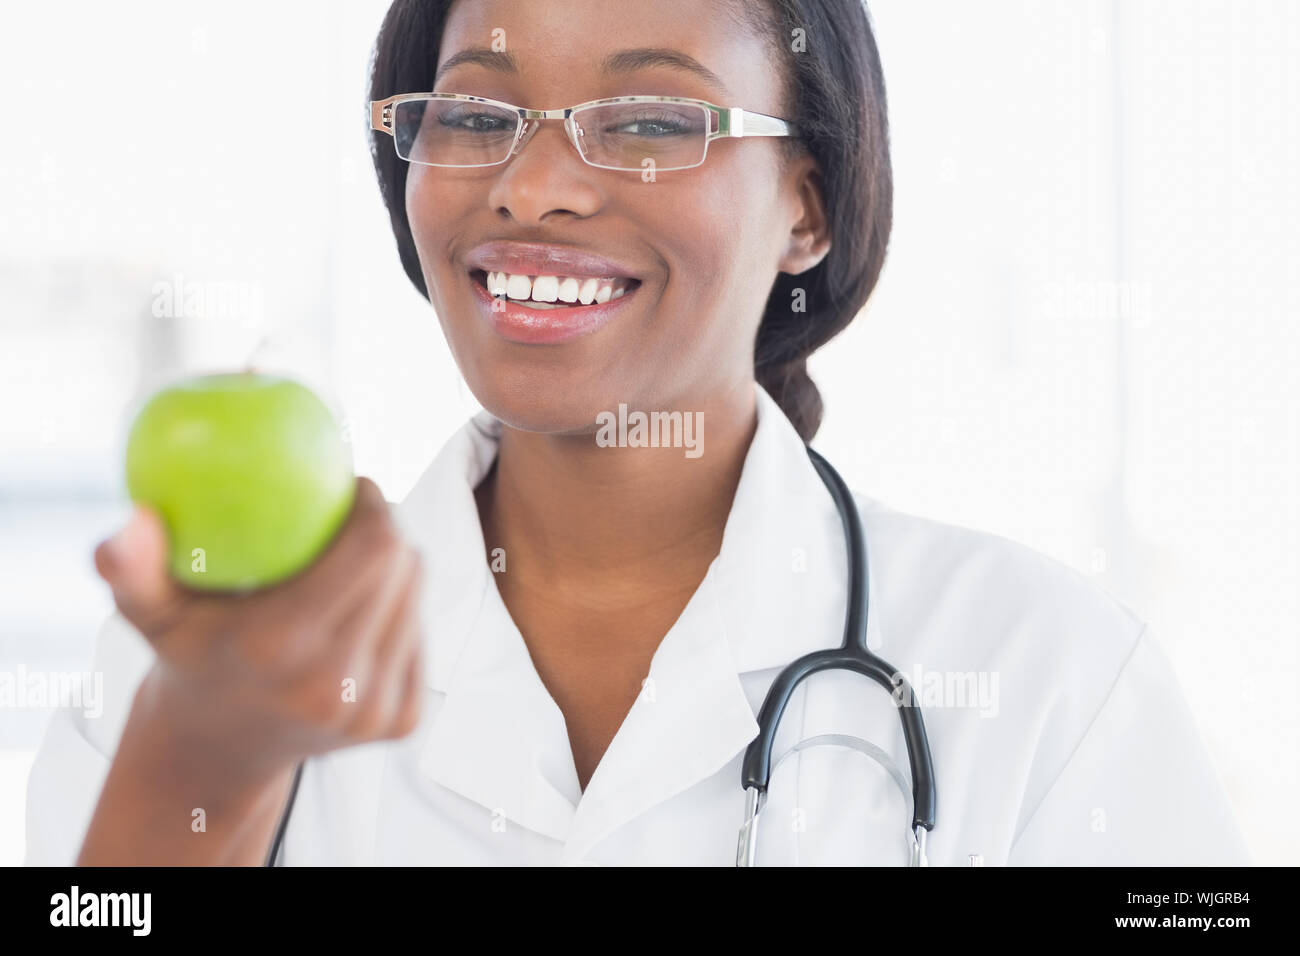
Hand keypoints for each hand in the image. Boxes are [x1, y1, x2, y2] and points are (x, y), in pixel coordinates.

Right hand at [94, 477, 425, 786]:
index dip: (375, 505)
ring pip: (417, 598)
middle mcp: (336, 686)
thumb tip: (135, 519)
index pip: (374, 548)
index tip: (353, 485)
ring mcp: (374, 711)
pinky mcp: (401, 723)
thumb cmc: (188, 657)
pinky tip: (363, 611)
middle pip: (404, 566)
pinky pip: (420, 636)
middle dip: (388, 528)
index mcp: (281, 648)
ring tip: (358, 560)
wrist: (219, 752)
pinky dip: (399, 613)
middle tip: (359, 512)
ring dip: (397, 569)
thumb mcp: (150, 614)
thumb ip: (131, 569)